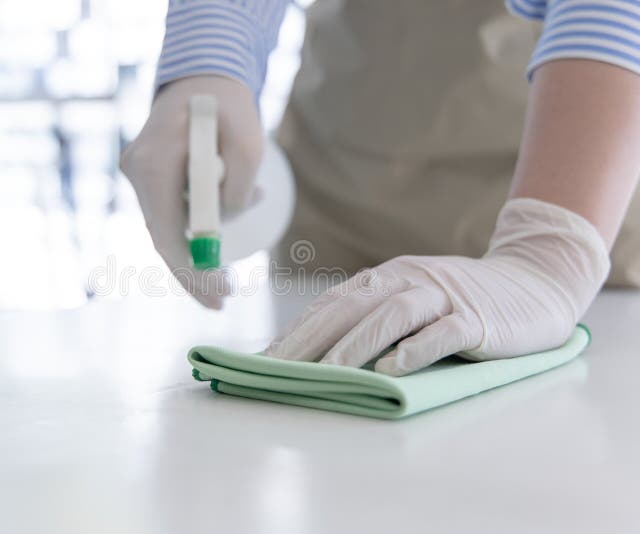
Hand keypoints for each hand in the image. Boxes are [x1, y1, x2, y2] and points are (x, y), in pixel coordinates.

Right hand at [120, 75, 262, 308]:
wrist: (201, 74)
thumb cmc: (226, 105)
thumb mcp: (249, 142)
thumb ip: (239, 188)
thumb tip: (224, 224)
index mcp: (154, 163)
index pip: (166, 233)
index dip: (192, 272)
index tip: (218, 298)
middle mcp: (137, 171)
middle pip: (162, 237)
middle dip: (194, 270)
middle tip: (223, 298)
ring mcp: (138, 174)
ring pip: (169, 225)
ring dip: (202, 238)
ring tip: (239, 227)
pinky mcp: (148, 176)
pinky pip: (170, 211)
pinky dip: (196, 223)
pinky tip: (222, 215)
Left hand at [264, 199, 609, 375]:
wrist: (535, 281)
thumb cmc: (461, 303)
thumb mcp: (412, 302)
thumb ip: (373, 317)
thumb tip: (318, 354)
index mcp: (386, 278)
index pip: (332, 304)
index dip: (297, 331)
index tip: (265, 361)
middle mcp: (409, 280)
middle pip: (352, 307)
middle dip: (311, 340)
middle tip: (279, 370)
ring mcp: (444, 296)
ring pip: (393, 315)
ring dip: (356, 344)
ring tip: (326, 374)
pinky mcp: (477, 318)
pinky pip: (444, 331)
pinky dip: (417, 348)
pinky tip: (393, 369)